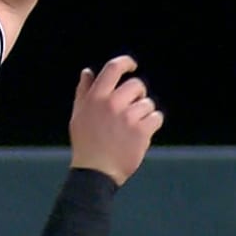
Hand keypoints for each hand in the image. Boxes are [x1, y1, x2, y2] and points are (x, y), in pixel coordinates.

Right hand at [67, 55, 163, 184]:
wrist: (95, 172)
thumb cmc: (86, 144)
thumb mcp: (78, 115)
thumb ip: (84, 92)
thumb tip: (87, 72)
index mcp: (96, 98)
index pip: (113, 68)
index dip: (126, 62)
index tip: (132, 66)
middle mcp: (112, 104)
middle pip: (137, 85)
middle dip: (138, 95)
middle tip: (133, 108)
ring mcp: (128, 117)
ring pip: (148, 103)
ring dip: (144, 113)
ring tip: (133, 127)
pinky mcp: (142, 131)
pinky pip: (157, 117)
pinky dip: (152, 124)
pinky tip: (142, 133)